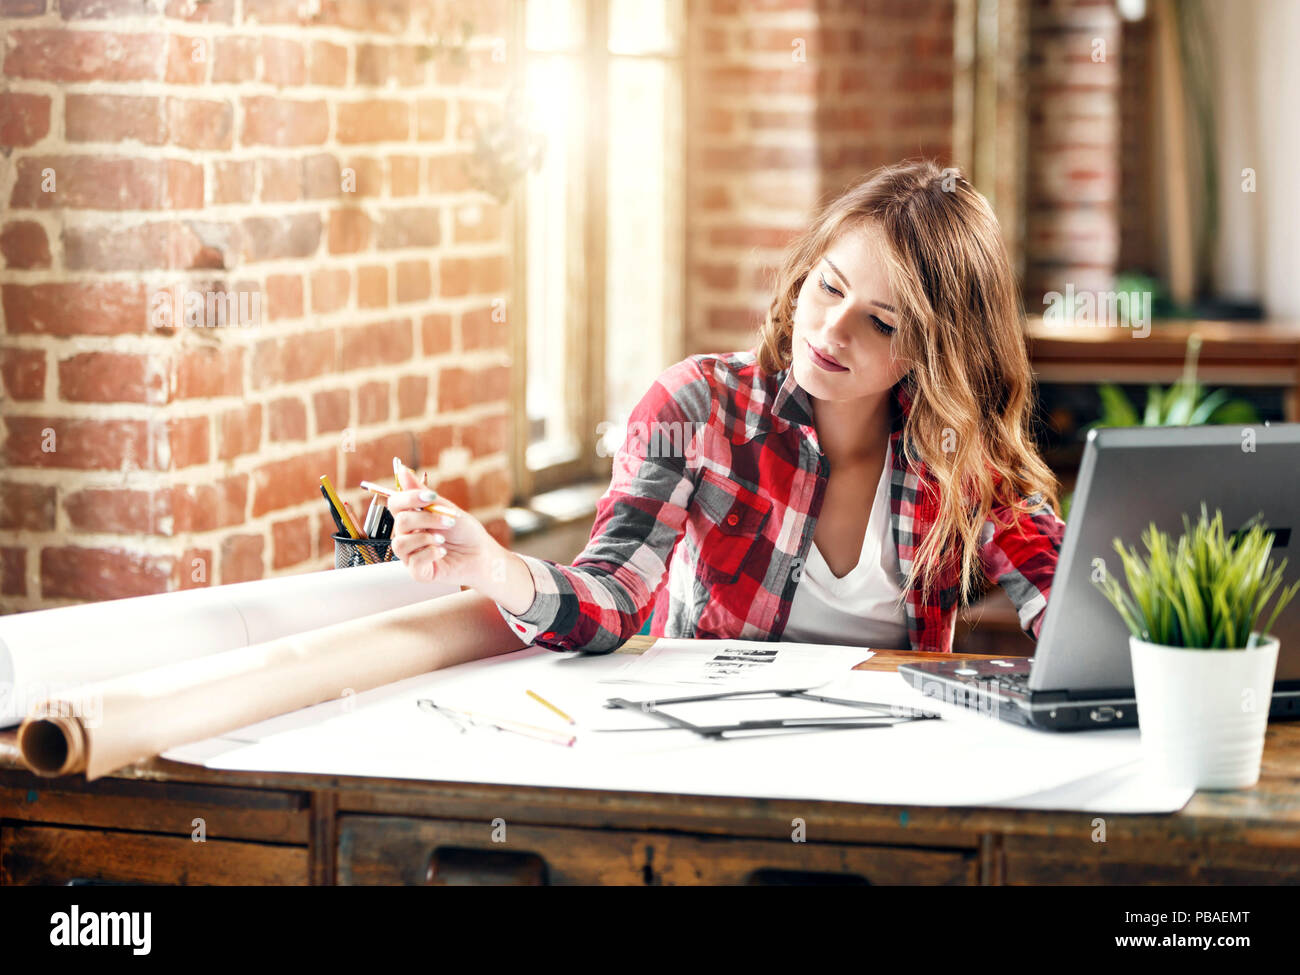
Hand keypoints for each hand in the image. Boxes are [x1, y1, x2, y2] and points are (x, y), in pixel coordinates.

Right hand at [388, 460, 499, 586]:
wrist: (482, 554)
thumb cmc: (465, 532)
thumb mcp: (445, 508)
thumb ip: (421, 493)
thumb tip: (402, 470)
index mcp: (412, 518)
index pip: (395, 504)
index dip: (409, 498)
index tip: (430, 498)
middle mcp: (408, 536)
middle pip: (399, 522)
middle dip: (426, 519)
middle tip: (448, 521)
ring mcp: (411, 555)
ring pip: (400, 544)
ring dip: (426, 537)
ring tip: (444, 539)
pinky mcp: (418, 572)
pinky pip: (413, 562)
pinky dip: (430, 553)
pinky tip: (443, 552)